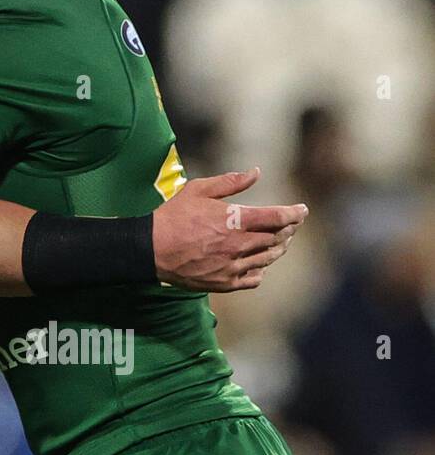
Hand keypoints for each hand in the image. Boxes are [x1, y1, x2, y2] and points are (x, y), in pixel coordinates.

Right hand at [153, 167, 307, 291]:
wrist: (152, 249)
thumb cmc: (174, 216)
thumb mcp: (198, 190)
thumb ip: (230, 182)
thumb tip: (256, 173)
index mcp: (235, 220)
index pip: (278, 218)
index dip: (294, 214)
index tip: (302, 210)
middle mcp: (239, 245)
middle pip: (277, 239)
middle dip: (288, 230)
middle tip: (290, 224)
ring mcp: (233, 265)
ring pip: (268, 258)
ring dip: (278, 248)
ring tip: (279, 242)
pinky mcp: (225, 281)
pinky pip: (254, 278)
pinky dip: (261, 269)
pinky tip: (258, 263)